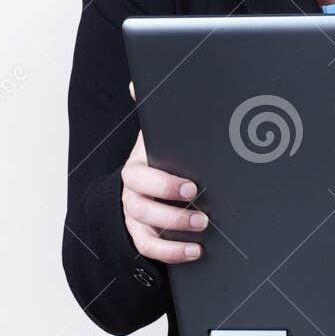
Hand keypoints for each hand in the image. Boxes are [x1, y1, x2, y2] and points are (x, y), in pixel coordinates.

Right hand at [121, 82, 206, 263]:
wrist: (143, 183)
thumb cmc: (161, 154)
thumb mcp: (158, 134)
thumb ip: (154, 110)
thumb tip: (136, 82)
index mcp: (137, 164)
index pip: (142, 176)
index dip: (164, 184)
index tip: (192, 188)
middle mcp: (131, 191)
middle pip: (143, 205)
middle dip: (173, 211)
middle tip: (202, 211)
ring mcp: (134, 215)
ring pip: (146, 227)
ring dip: (176, 230)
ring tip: (203, 228)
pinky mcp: (139, 235)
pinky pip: (149, 249)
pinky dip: (172, 253)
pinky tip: (195, 251)